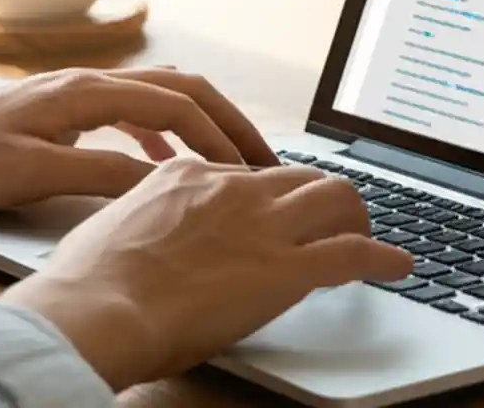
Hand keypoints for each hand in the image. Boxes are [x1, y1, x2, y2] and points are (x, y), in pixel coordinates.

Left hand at [0, 67, 279, 210]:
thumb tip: (165, 181)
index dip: (218, 136)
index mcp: (88, 92)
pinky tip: (167, 161)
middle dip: (228, 120)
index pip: (177, 105)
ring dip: (203, 124)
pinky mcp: (71, 108)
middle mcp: (92, 81)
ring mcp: (83, 91)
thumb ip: (103, 175)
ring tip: (230, 159)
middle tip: (262, 156)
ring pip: (165, 95)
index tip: (246, 170)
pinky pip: (137, 110)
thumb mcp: (33, 175)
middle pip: (184, 88)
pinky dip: (167, 131)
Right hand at [1, 158, 413, 390]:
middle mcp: (233, 188)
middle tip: (331, 222)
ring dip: (357, 218)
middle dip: (321, 198)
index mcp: (189, 173)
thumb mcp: (112, 225)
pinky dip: (383, 257)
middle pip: (300, 177)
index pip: (248, 174)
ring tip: (366, 237)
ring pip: (337, 198)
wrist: (94, 310)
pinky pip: (353, 253)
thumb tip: (151, 236)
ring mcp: (263, 225)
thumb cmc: (86, 284)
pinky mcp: (286, 268)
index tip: (274, 216)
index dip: (268, 199)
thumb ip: (147, 220)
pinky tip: (397, 266)